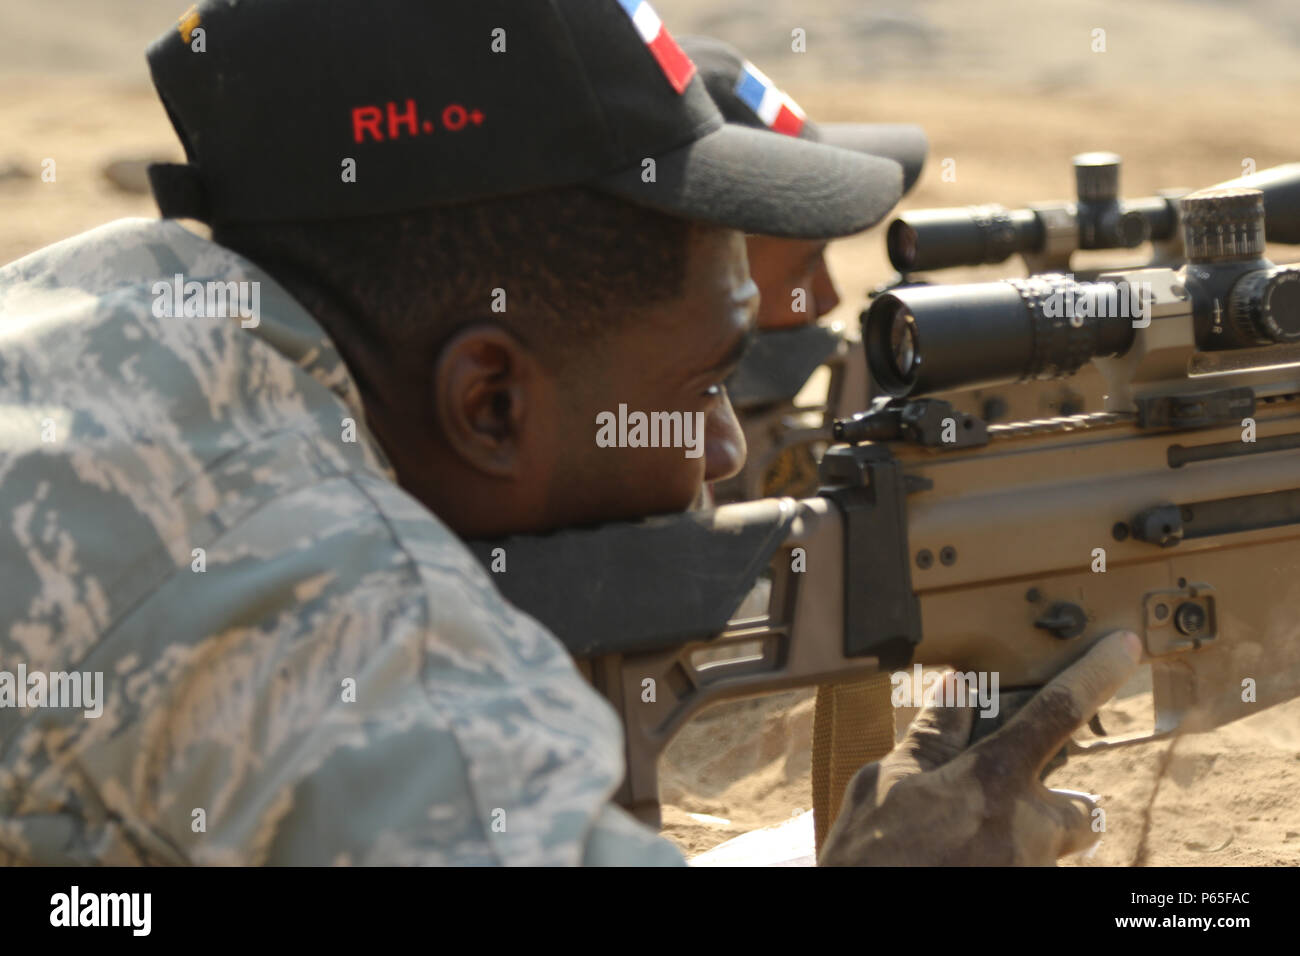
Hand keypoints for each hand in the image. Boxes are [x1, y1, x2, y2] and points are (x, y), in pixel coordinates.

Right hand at [818, 630, 1142, 865]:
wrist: (867, 929)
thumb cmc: (868, 859)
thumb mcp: (883, 785)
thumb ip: (930, 738)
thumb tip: (956, 690)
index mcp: (991, 780)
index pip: (1058, 712)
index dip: (1097, 674)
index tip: (1127, 648)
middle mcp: (1027, 829)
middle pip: (1081, 811)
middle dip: (1054, 807)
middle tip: (1006, 809)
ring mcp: (1030, 872)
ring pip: (1046, 850)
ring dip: (1014, 843)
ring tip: (959, 847)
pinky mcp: (1025, 896)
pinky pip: (1023, 872)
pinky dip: (996, 865)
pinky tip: (957, 864)